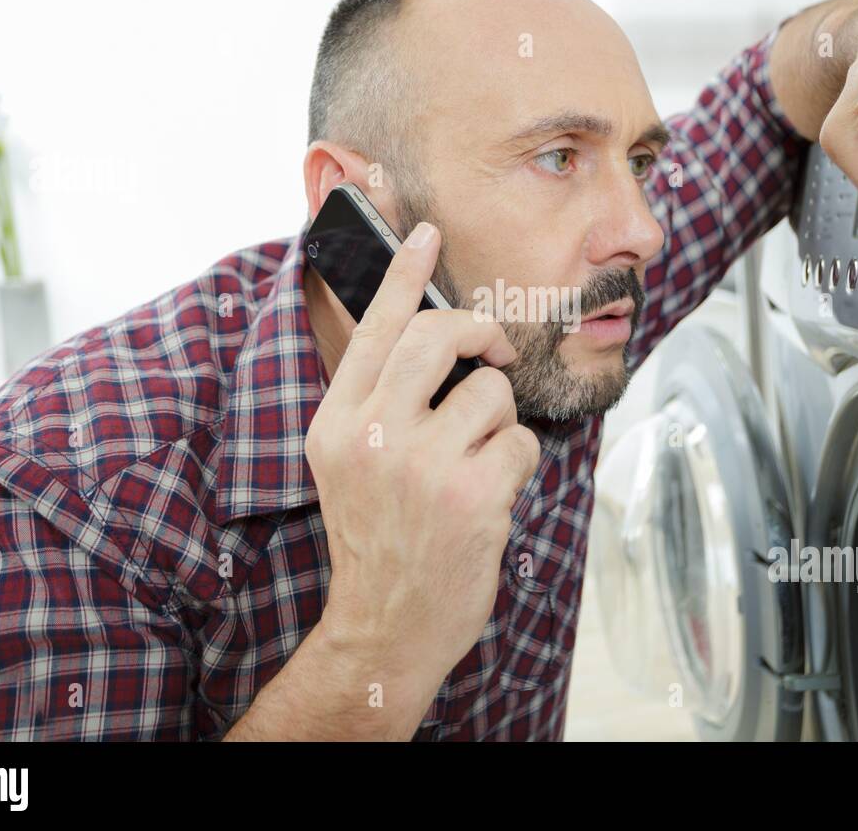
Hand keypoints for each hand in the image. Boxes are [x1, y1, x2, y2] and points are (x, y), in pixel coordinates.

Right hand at [304, 221, 540, 702]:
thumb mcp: (348, 463)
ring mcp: (424, 465)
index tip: (425, 230)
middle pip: (437, 335)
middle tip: (486, 350)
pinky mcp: (474, 495)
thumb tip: (426, 333)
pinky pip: (520, 440)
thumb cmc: (379, 536)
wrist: (387, 625)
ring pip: (490, 390)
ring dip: (497, 420)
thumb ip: (376, 400)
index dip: (402, 273)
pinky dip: (516, 462)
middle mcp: (374, 437)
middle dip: (474, 331)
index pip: (372, 328)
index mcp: (337, 423)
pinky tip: (492, 494)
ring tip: (476, 461)